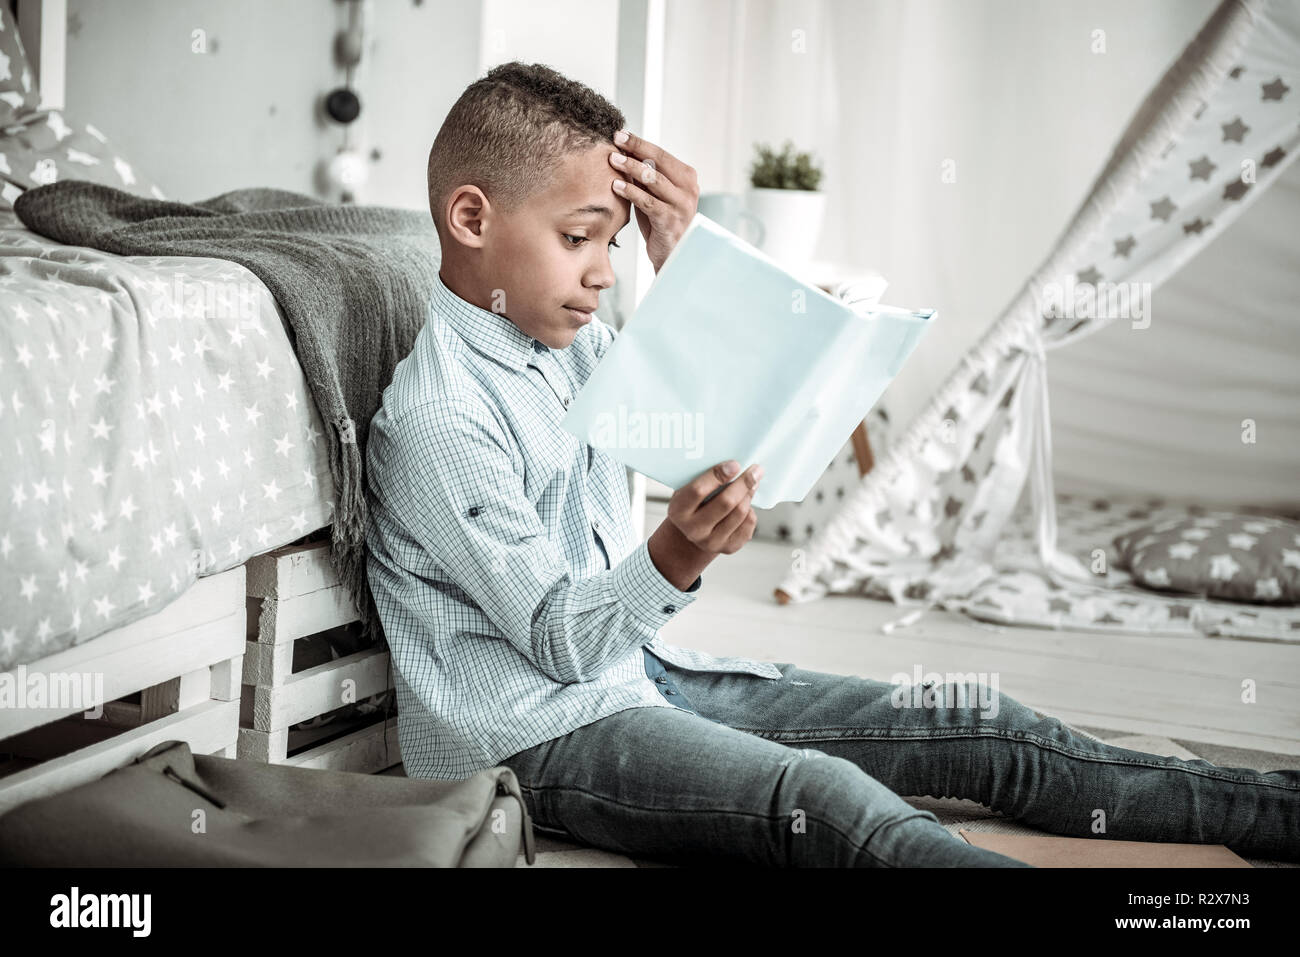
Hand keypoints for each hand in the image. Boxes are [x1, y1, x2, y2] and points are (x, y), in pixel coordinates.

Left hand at [608, 130, 699, 273]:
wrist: (672, 254)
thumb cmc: (661, 222)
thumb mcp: (655, 195)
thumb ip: (646, 177)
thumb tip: (623, 151)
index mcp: (687, 177)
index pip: (661, 153)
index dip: (639, 142)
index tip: (620, 134)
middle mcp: (688, 188)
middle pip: (659, 160)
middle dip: (635, 148)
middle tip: (615, 141)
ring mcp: (681, 204)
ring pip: (653, 179)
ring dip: (631, 167)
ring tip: (613, 160)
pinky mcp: (670, 220)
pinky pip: (647, 202)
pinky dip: (631, 192)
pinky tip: (616, 186)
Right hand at [667, 460, 762, 555]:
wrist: (693, 532)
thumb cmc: (693, 503)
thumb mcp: (688, 489)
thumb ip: (704, 478)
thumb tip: (733, 464)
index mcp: (678, 510)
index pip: (698, 490)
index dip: (718, 475)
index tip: (735, 464)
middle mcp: (693, 530)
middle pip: (725, 502)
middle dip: (744, 483)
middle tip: (755, 470)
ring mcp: (711, 542)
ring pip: (740, 512)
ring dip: (749, 494)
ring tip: (752, 483)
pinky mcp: (729, 547)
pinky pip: (749, 523)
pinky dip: (750, 509)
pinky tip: (744, 503)